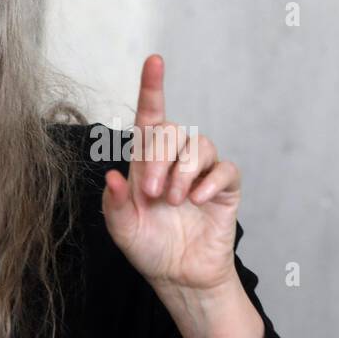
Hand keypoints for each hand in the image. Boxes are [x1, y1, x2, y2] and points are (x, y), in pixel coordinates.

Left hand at [102, 54, 241, 293]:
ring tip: (176, 201)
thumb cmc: (149, 248)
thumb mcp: (122, 229)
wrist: (180, 276)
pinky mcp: (224, 188)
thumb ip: (115, 203)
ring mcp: (201, 173)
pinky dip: (210, 182)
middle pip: (174, 131)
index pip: (150, 118)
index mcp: (146, 163)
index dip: (152, 88)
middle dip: (160, 158)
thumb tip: (114, 175)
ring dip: (184, 171)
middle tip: (153, 193)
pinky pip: (225, 169)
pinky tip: (198, 201)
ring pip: (200, 145)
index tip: (154, 61)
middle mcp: (174, 161)